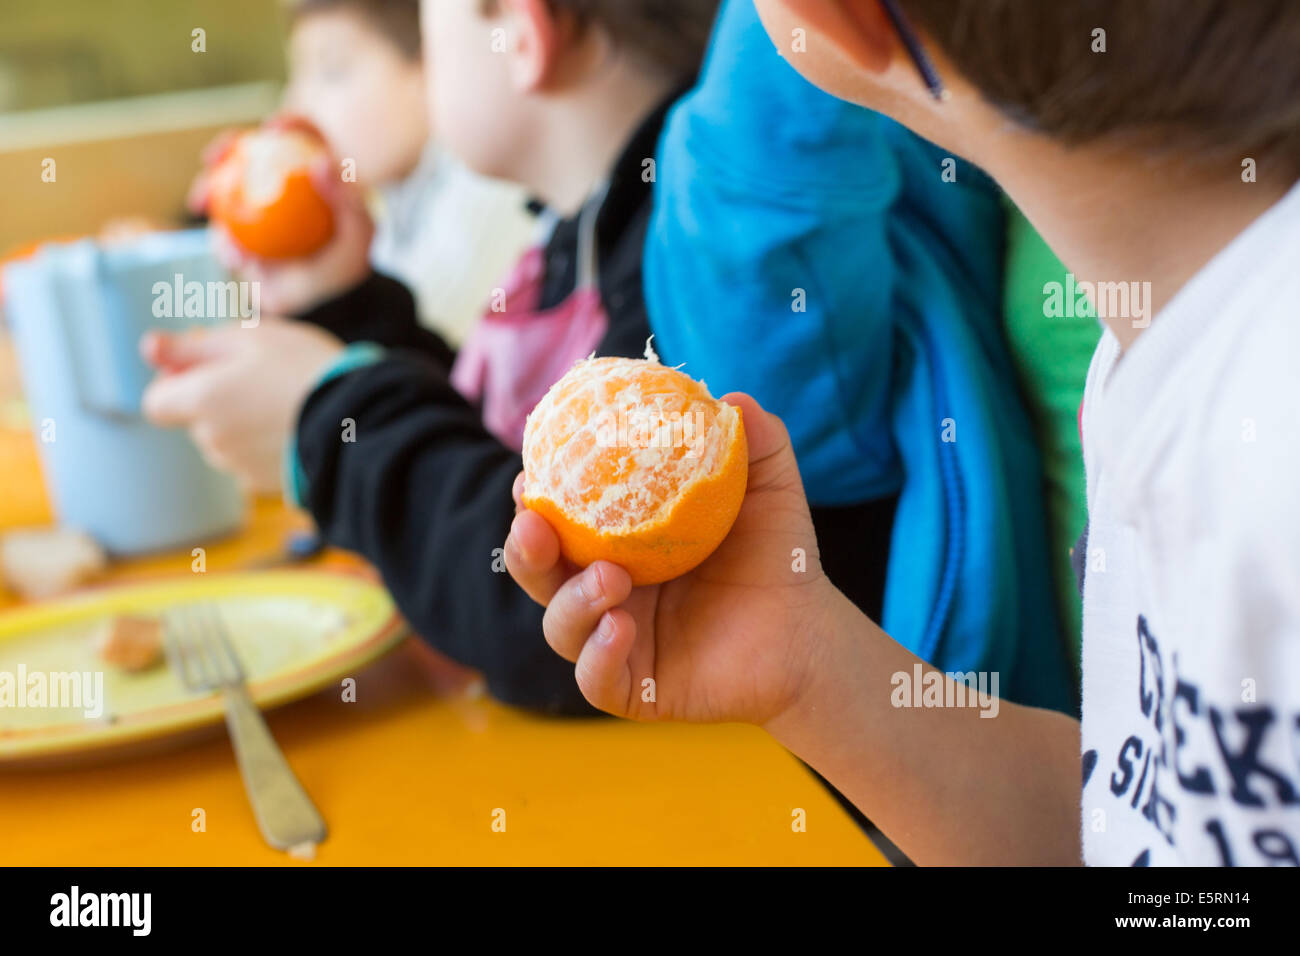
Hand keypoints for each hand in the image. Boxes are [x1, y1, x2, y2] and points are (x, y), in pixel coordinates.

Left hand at [140, 318, 345, 493]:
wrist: (360, 420)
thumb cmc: (304, 368)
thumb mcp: (250, 337)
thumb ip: (193, 345)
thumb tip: (148, 347)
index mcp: (199, 400)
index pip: (155, 403)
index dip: (174, 384)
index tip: (208, 370)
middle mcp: (211, 439)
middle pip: (195, 421)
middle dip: (217, 402)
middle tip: (262, 378)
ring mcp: (239, 466)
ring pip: (225, 442)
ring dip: (243, 424)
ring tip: (287, 403)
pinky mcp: (267, 484)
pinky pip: (253, 461)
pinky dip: (267, 446)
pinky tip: (298, 427)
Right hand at [190, 120, 375, 315]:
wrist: (323, 306)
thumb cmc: (346, 266)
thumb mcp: (359, 237)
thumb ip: (348, 201)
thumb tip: (319, 161)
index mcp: (311, 175)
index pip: (303, 136)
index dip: (289, 123)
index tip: (274, 128)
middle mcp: (278, 186)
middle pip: (249, 153)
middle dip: (226, 146)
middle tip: (217, 155)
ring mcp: (253, 210)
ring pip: (223, 190)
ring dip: (209, 191)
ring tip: (205, 203)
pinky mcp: (236, 239)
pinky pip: (222, 236)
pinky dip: (224, 244)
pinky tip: (236, 255)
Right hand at [504, 394, 840, 726]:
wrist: (808, 633)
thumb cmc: (776, 557)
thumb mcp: (768, 490)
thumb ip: (756, 441)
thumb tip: (730, 399)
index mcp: (617, 543)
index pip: (558, 520)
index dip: (535, 498)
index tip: (532, 470)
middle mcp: (605, 592)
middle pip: (540, 573)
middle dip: (524, 548)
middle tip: (533, 523)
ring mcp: (615, 643)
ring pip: (560, 627)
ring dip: (572, 601)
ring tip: (611, 578)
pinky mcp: (634, 690)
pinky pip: (596, 680)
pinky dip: (597, 656)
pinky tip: (620, 627)